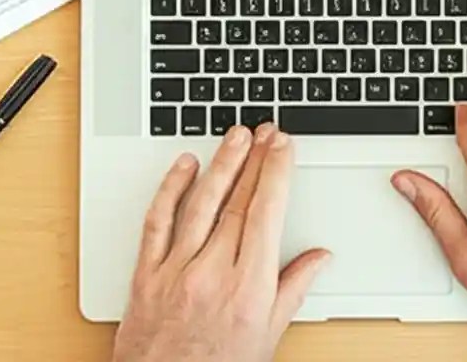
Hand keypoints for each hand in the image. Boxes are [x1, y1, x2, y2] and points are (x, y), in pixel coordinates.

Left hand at [113, 124, 329, 361]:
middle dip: (256, 159)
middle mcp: (212, 272)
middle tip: (266, 131)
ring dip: (221, 165)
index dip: (276, 172)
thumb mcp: (269, 336)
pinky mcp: (146, 275)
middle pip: (238, 202)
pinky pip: (157, 223)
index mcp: (249, 286)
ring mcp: (176, 271)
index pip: (267, 213)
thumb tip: (320, 258)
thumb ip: (294, 289)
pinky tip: (184, 166)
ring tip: (235, 137)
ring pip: (200, 204)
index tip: (283, 147)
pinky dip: (170, 190)